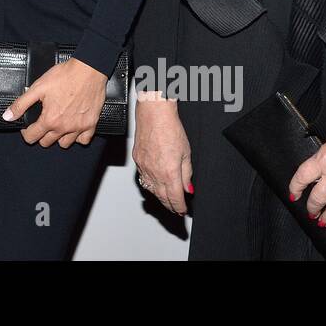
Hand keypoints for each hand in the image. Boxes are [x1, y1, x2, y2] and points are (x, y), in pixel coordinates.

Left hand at [5, 57, 106, 148]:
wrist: (88, 70)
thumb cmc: (64, 76)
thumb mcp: (37, 88)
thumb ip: (21, 104)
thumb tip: (7, 116)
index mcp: (49, 120)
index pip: (32, 137)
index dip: (26, 133)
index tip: (27, 127)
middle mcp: (64, 127)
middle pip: (47, 143)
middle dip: (41, 135)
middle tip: (41, 123)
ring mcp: (79, 127)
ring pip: (64, 144)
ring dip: (58, 138)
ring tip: (56, 126)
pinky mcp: (91, 124)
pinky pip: (83, 140)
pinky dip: (78, 137)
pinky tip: (73, 127)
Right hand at [131, 92, 192, 214]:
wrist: (154, 114)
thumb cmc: (170, 129)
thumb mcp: (186, 153)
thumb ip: (187, 174)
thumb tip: (188, 188)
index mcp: (169, 172)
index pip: (175, 198)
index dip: (180, 207)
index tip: (182, 210)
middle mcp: (155, 172)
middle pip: (162, 197)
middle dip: (170, 205)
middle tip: (176, 210)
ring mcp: (144, 167)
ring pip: (151, 190)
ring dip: (160, 198)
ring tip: (167, 201)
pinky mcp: (137, 160)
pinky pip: (143, 178)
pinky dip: (150, 186)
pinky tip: (154, 186)